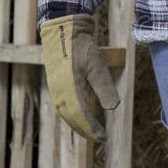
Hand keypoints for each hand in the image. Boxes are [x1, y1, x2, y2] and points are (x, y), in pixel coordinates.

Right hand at [39, 14, 119, 141]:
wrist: (62, 30)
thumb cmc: (81, 46)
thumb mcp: (97, 65)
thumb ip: (104, 87)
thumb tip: (113, 108)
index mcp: (70, 90)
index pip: (81, 116)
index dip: (92, 129)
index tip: (103, 137)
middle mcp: (60, 92)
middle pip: (72, 118)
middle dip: (85, 130)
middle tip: (99, 138)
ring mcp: (55, 88)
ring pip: (66, 113)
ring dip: (77, 124)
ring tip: (89, 131)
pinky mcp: (55, 83)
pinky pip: (63, 105)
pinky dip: (71, 114)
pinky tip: (79, 115)